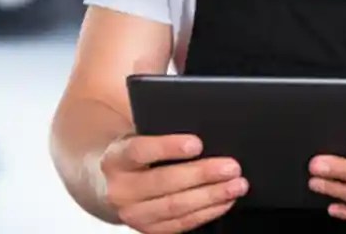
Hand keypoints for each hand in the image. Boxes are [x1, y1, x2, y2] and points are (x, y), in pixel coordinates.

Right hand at [99, 133, 247, 232]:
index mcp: (115, 159)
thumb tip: (197, 122)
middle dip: (202, 174)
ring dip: (211, 196)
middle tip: (231, 166)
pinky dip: (207, 212)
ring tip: (236, 185)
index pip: (140, 151)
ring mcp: (133, 214)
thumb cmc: (134, 156)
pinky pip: (181, 224)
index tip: (197, 143)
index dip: (168, 147)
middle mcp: (120, 190)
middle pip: (164, 182)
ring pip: (175, 207)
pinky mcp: (148, 230)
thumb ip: (158, 130)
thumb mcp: (136, 137)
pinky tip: (224, 200)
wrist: (110, 186)